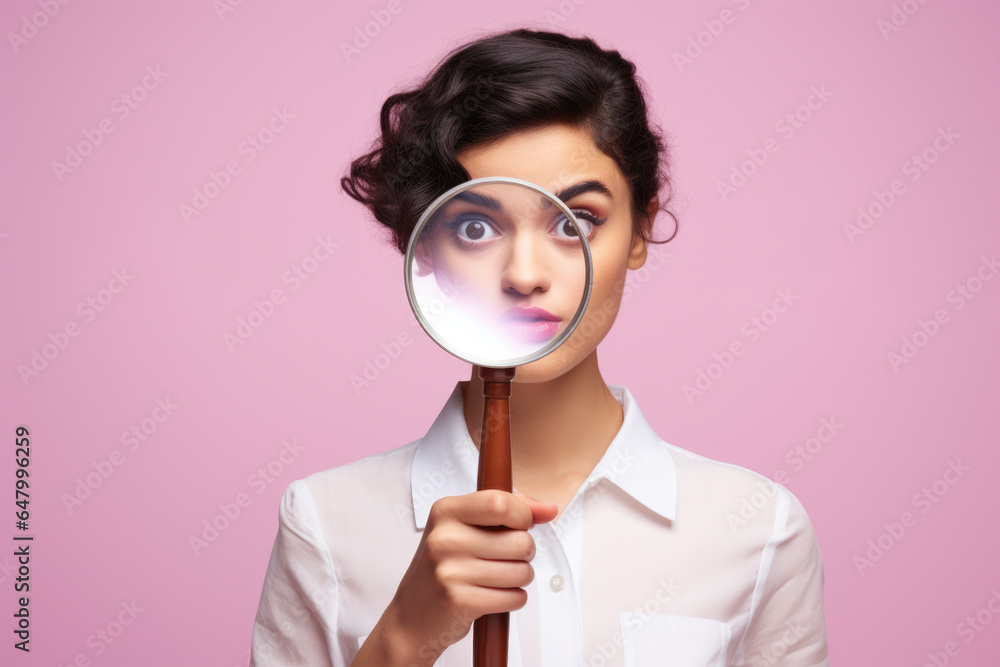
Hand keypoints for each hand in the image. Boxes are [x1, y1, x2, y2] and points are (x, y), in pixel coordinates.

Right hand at [384, 490, 558, 662]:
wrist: (412, 615)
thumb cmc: (446, 566)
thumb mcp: (466, 527)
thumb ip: (510, 510)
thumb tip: (549, 509)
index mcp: (446, 511)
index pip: (501, 503)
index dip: (523, 516)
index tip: (519, 525)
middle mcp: (445, 538)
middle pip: (521, 541)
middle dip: (524, 553)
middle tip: (503, 558)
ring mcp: (450, 570)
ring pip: (522, 571)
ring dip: (519, 578)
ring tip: (496, 578)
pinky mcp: (460, 601)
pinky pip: (515, 597)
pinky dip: (512, 599)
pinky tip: (492, 596)